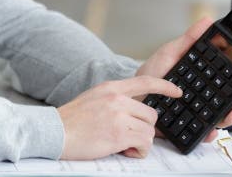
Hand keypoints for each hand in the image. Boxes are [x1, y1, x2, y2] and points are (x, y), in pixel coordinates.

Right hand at [58, 76, 181, 159]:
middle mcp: (116, 98)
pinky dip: (138, 151)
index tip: (178, 91)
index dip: (165, 86)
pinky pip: (144, 144)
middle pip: (151, 114)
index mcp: (110, 88)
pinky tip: (123, 150)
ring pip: (149, 131)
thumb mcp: (93, 99)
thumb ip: (113, 100)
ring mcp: (118, 115)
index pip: (145, 81)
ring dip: (140, 142)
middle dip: (144, 129)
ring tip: (123, 145)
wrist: (54, 131)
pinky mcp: (118, 133)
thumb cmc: (71, 121)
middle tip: (129, 137)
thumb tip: (134, 112)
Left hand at [136, 17, 231, 144]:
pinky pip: (200, 133)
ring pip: (217, 117)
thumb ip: (189, 39)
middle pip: (226, 100)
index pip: (225, 81)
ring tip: (230, 114)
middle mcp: (200, 96)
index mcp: (200, 79)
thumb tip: (206, 21)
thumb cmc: (152, 73)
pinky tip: (211, 130)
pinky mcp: (184, 126)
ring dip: (228, 117)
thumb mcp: (170, 53)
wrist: (132, 94)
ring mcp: (194, 112)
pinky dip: (208, 134)